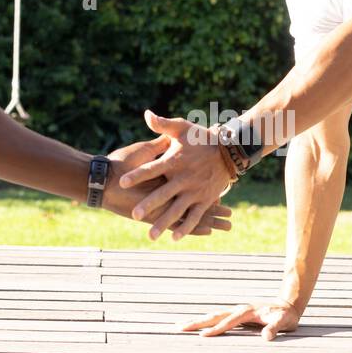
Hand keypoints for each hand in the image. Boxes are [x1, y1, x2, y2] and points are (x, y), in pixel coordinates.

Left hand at [119, 109, 236, 239]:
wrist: (229, 150)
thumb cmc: (201, 138)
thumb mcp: (182, 128)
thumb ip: (163, 125)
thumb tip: (146, 114)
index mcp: (174, 161)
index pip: (151, 168)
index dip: (137, 175)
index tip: (122, 181)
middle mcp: (184, 178)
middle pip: (163, 193)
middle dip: (149, 204)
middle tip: (135, 214)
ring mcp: (195, 191)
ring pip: (177, 210)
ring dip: (164, 222)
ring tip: (151, 235)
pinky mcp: (205, 200)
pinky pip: (194, 216)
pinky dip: (186, 227)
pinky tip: (174, 237)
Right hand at [179, 300, 302, 340]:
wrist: (287, 304)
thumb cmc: (286, 315)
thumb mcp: (284, 321)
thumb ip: (275, 328)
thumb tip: (267, 337)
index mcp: (247, 311)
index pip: (228, 322)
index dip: (216, 330)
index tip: (202, 337)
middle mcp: (238, 310)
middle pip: (213, 315)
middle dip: (196, 322)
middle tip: (179, 327)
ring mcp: (236, 312)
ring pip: (212, 315)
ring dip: (197, 321)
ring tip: (180, 326)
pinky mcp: (236, 315)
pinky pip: (217, 318)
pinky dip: (205, 321)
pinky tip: (197, 326)